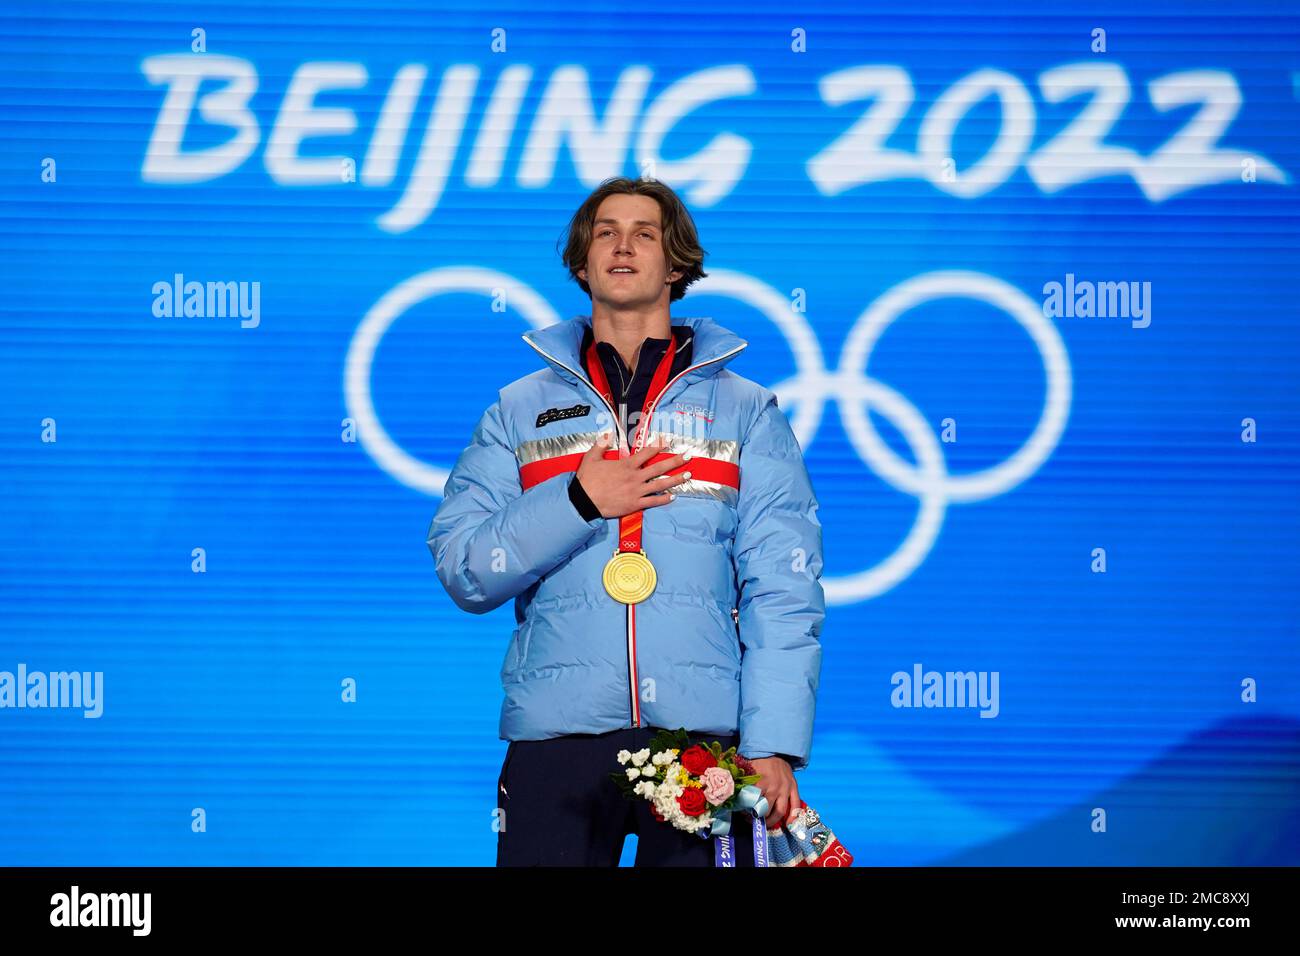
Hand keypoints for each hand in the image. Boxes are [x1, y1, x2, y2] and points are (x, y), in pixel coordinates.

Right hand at [575, 434, 691, 517]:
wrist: (584, 501)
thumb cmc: (587, 480)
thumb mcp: (591, 458)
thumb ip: (601, 444)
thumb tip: (607, 433)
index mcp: (626, 465)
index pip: (647, 452)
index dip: (659, 445)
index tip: (668, 441)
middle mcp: (635, 477)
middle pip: (659, 467)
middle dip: (675, 461)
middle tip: (688, 456)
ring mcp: (636, 491)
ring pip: (661, 484)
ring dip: (676, 479)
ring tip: (688, 475)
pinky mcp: (635, 504)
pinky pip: (653, 501)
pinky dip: (664, 499)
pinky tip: (674, 496)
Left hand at [747, 756, 800, 829]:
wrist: (776, 750)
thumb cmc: (759, 761)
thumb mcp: (748, 768)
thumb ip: (742, 782)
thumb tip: (733, 796)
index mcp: (761, 782)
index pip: (753, 803)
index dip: (747, 812)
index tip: (743, 815)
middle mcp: (774, 787)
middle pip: (766, 810)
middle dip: (758, 818)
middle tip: (753, 821)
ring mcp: (785, 789)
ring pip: (780, 811)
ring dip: (772, 821)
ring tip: (765, 824)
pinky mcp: (794, 788)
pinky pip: (795, 805)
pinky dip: (792, 817)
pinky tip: (788, 824)